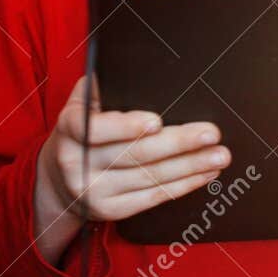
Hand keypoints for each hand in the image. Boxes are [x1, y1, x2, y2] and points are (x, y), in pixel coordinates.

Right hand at [32, 73, 228, 262]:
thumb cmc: (83, 129)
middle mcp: (77, 163)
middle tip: (212, 133)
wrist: (58, 178)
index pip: (94, 128)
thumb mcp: (83, 103)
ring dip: (190, 166)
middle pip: (133, 155)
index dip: (126, 126)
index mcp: (69, 128)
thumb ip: (105, 88)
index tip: (157, 121)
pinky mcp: (110, 211)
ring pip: (149, 178)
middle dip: (178, 143)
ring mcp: (93, 191)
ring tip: (219, 155)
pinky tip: (205, 174)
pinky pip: (152, 199)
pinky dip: (182, 186)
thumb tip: (146, 65)